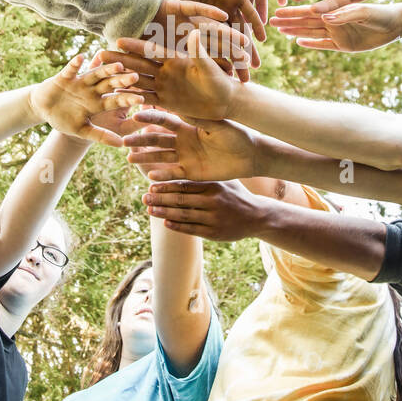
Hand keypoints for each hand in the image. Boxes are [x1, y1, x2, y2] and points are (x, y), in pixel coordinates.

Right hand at [29, 54, 143, 146]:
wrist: (44, 110)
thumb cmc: (65, 120)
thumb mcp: (83, 131)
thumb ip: (101, 136)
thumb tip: (121, 144)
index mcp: (99, 103)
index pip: (116, 100)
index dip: (128, 99)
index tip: (142, 99)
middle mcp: (92, 90)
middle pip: (110, 84)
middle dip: (121, 80)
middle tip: (136, 77)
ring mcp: (80, 82)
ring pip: (95, 74)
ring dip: (105, 69)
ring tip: (118, 65)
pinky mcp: (65, 77)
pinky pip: (71, 69)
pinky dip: (74, 65)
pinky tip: (81, 58)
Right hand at [105, 27, 238, 121]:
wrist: (224, 102)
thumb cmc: (220, 82)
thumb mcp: (208, 67)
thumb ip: (199, 52)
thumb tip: (195, 32)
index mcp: (176, 59)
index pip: (152, 51)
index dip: (136, 46)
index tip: (119, 40)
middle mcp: (166, 71)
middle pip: (139, 64)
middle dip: (121, 60)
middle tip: (100, 55)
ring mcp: (164, 85)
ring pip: (138, 80)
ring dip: (122, 77)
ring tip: (102, 74)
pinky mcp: (166, 101)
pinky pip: (146, 98)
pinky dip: (132, 96)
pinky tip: (116, 96)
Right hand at [123, 109, 257, 182]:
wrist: (249, 156)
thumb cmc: (237, 135)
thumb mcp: (216, 125)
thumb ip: (198, 118)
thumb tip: (179, 105)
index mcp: (188, 126)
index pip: (164, 121)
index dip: (149, 118)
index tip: (135, 116)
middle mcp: (182, 141)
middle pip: (156, 139)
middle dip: (140, 139)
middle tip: (123, 141)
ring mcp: (185, 157)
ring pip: (160, 156)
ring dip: (145, 157)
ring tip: (129, 158)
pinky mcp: (190, 172)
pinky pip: (173, 173)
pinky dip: (162, 174)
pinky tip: (150, 175)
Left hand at [144, 180, 269, 240]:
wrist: (257, 216)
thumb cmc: (236, 195)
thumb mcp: (224, 180)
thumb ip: (205, 175)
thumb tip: (179, 166)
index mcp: (213, 186)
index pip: (185, 185)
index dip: (166, 186)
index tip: (151, 186)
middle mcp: (213, 202)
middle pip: (181, 200)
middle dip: (160, 200)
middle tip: (144, 198)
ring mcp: (214, 218)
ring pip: (184, 215)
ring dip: (164, 213)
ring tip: (150, 211)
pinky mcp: (215, 233)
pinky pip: (192, 229)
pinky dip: (177, 227)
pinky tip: (166, 223)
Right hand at [161, 0, 265, 71]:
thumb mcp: (170, 5)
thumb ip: (171, 24)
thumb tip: (153, 49)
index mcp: (203, 18)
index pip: (211, 46)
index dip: (216, 62)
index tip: (220, 81)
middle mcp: (218, 14)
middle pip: (228, 43)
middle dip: (235, 61)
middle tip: (244, 81)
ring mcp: (227, 3)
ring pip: (241, 30)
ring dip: (248, 48)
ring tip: (254, 66)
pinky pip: (248, 10)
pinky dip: (255, 23)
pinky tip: (262, 37)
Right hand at [269, 2, 401, 52]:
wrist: (397, 25)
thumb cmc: (383, 14)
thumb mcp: (365, 13)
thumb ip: (346, 15)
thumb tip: (324, 18)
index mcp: (336, 10)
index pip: (310, 11)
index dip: (293, 12)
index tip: (277, 11)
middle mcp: (334, 20)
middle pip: (306, 21)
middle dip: (289, 21)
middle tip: (271, 21)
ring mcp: (338, 32)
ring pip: (311, 33)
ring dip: (296, 32)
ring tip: (280, 31)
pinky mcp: (344, 44)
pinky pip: (324, 44)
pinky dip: (311, 44)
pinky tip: (298, 43)